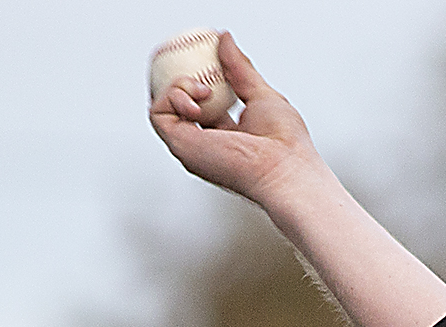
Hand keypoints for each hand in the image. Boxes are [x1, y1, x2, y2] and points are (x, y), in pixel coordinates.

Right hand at [149, 32, 325, 207]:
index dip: (197, 80)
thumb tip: (224, 39)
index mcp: (226, 134)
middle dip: (180, 78)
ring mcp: (191, 145)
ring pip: (164, 105)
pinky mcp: (180, 145)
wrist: (285, 168)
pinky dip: (173, 95)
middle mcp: (205, 143)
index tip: (203, 59)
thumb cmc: (286, 144)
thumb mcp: (262, 94)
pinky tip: (199, 96)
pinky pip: (159, 112)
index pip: (202, 104)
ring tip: (205, 88)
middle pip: (178, 104)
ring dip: (179, 85)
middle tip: (191, 61)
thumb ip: (240, 68)